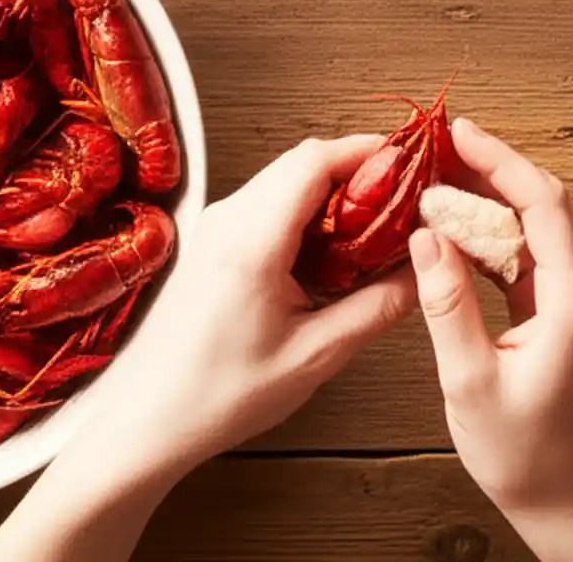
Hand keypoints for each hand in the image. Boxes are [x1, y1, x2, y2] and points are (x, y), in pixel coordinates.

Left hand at [0, 137, 417, 561]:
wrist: (150, 418)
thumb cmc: (219, 395)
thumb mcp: (315, 356)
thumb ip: (376, 307)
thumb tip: (421, 272)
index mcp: (250, 244)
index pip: (315, 162)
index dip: (369, 153)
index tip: (411, 166)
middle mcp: (226, 221)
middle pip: (302, 162)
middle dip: (359, 172)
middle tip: (404, 200)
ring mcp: (215, 227)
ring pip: (285, 180)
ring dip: (333, 192)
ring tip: (375, 228)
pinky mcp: (212, 241)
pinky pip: (268, 204)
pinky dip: (308, 211)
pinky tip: (333, 249)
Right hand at [409, 118, 572, 512]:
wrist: (562, 491)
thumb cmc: (520, 450)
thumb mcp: (469, 379)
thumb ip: (447, 303)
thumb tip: (425, 236)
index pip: (543, 206)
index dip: (499, 161)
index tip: (458, 131)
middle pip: (545, 204)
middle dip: (491, 170)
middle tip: (435, 149)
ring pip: (540, 223)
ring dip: (491, 198)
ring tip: (438, 177)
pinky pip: (534, 251)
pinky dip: (497, 232)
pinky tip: (458, 224)